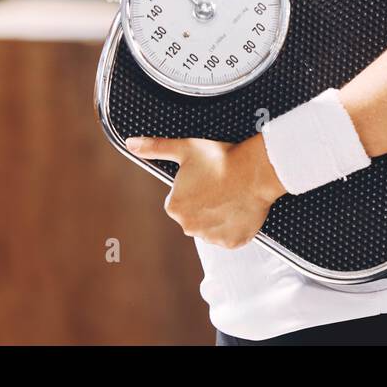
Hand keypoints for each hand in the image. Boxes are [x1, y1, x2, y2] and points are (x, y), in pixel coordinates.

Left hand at [125, 134, 285, 248]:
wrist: (255, 171)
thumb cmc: (220, 158)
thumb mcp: (184, 148)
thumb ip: (155, 147)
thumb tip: (131, 143)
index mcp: (174, 208)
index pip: (178, 200)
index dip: (193, 188)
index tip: (205, 178)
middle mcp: (189, 227)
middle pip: (194, 215)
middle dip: (204, 204)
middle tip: (219, 186)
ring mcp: (212, 237)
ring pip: (211, 226)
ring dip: (218, 216)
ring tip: (231, 196)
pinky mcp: (233, 242)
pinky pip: (229, 236)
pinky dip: (233, 226)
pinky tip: (238, 209)